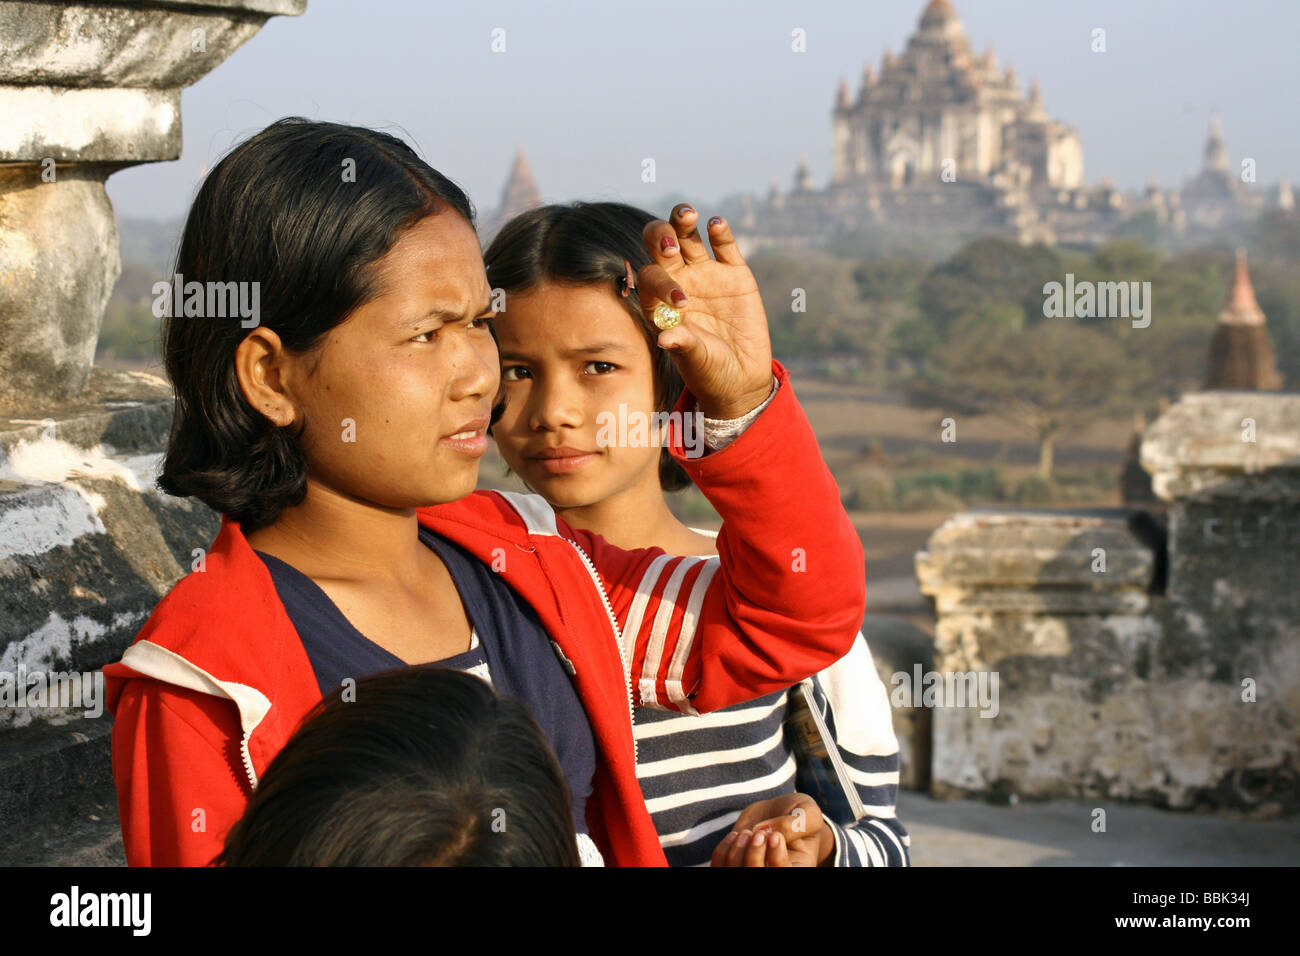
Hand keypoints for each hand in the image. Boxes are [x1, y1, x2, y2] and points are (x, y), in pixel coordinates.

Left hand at [635, 205, 773, 420]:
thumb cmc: (709, 370)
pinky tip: (716, 224)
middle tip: (670, 242)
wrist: (741, 376)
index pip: (650, 278)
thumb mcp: (696, 360)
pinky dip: (720, 232)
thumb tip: (665, 338)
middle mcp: (678, 281)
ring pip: (688, 236)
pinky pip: (724, 245)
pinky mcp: (734, 272)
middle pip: (661, 246)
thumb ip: (682, 344)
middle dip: (660, 236)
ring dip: (683, 221)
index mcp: (660, 301)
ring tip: (687, 214)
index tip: (682, 301)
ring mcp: (705, 273)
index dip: (661, 282)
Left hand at [710, 793, 834, 866]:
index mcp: (797, 868)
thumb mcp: (807, 813)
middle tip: (758, 833)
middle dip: (754, 855)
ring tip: (748, 833)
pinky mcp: (734, 862)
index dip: (776, 859)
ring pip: (736, 872)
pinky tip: (735, 835)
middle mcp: (772, 871)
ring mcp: (751, 868)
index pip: (783, 873)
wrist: (779, 812)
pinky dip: (723, 851)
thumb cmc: (799, 814)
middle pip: (756, 876)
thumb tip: (766, 831)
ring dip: (737, 853)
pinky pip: (719, 866)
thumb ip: (795, 823)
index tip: (775, 836)